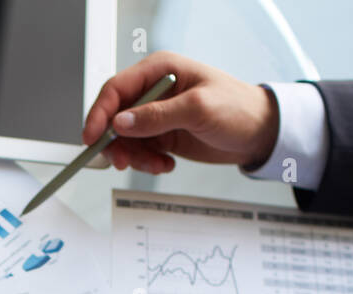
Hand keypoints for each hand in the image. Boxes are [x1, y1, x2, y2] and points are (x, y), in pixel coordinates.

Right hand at [83, 52, 279, 174]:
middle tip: (123, 162)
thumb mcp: (197, 109)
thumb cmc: (238, 108)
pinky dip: (148, 163)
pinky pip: (140, 151)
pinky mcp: (162, 135)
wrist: (260, 132)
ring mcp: (157, 114)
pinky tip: (166, 164)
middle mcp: (154, 91)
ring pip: (125, 139)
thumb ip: (157, 116)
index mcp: (160, 70)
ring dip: (135, 157)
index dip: (100, 114)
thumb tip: (121, 123)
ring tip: (158, 164)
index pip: (116, 89)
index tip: (92, 139)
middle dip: (116, 142)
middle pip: (115, 117)